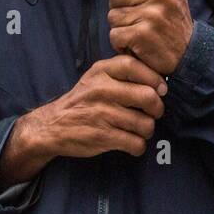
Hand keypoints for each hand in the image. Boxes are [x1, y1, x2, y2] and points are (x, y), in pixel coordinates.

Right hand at [0, 55, 165, 187]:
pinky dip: (138, 146)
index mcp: (101, 71)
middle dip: (157, 109)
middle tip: (152, 113)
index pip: (134, 66)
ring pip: (146, 124)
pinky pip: (136, 143)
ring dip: (147, 130)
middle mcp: (102, 90)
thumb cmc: (81, 101)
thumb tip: (158, 81)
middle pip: (148, 97)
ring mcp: (102, 114)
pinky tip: (131, 143)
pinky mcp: (103, 136)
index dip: (154, 78)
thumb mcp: (95, 78)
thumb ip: (120, 73)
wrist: (52, 126)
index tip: (160, 89)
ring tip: (139, 130)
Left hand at [107, 0, 193, 76]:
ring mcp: (152, 14)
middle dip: (121, 6)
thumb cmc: (172, 20)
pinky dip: (121, 42)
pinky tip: (137, 43)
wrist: (188, 56)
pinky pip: (114, 34)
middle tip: (140, 16)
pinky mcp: (142, 35)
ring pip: (112, 14)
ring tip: (140, 29)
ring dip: (121, 25)